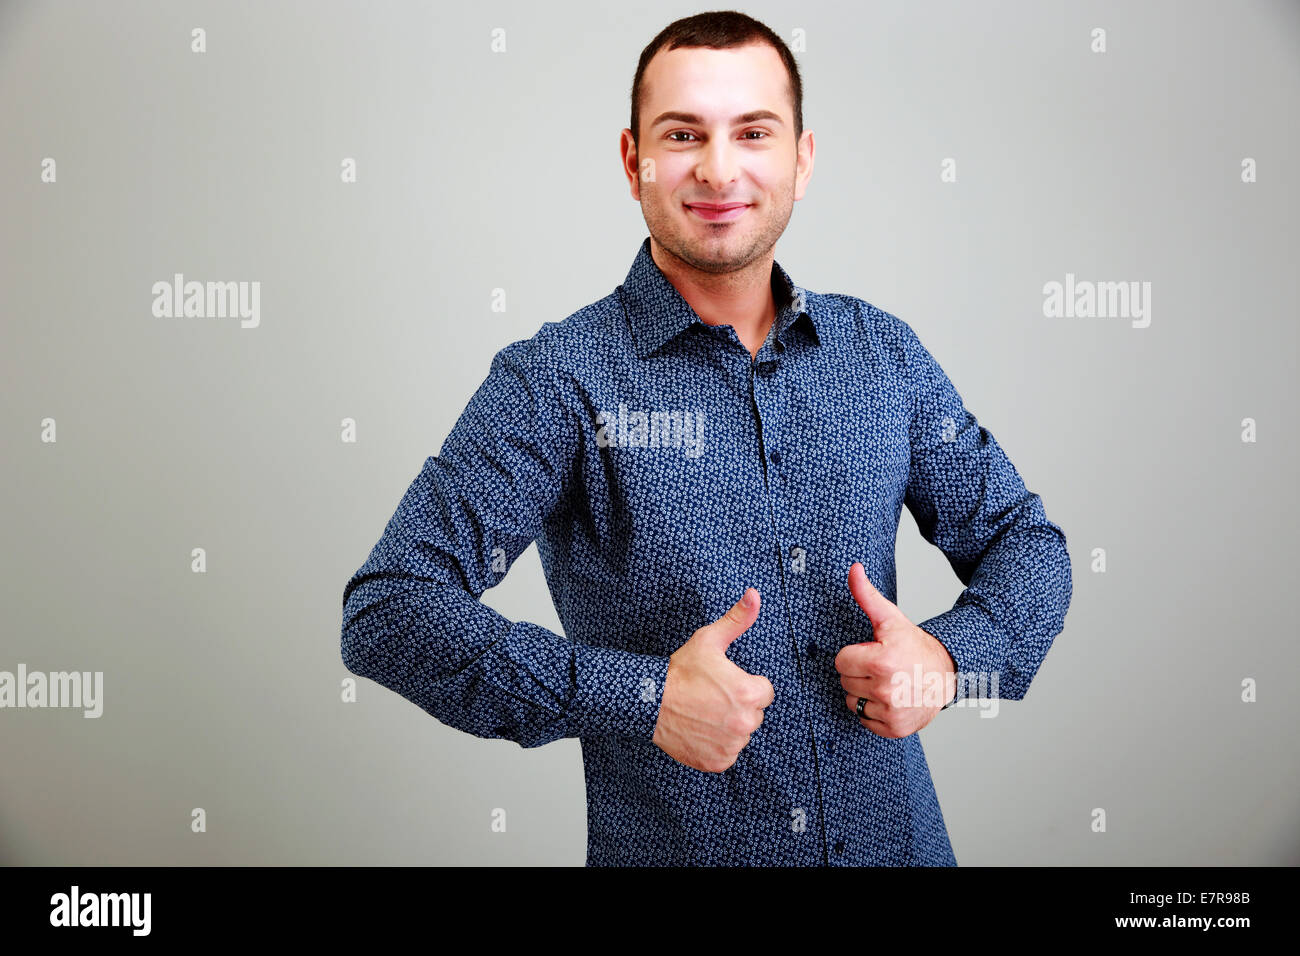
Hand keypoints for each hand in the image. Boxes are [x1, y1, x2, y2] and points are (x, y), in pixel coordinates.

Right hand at [652, 588, 775, 772]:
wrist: (648, 701)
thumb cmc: (680, 670)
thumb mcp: (709, 640)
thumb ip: (737, 619)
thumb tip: (754, 595)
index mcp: (749, 693)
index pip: (764, 692)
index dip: (745, 685)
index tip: (725, 683)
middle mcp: (744, 722)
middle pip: (754, 714)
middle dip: (738, 706)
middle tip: (711, 697)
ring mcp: (731, 745)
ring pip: (740, 734)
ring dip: (728, 727)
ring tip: (704, 713)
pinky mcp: (717, 762)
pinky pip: (727, 754)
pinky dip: (716, 745)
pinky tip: (700, 730)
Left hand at [834, 563, 956, 737]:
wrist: (945, 674)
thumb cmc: (914, 646)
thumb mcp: (890, 619)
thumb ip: (866, 595)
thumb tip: (854, 569)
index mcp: (881, 661)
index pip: (841, 662)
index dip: (854, 655)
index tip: (871, 652)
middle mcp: (886, 689)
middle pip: (845, 682)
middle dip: (859, 673)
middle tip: (881, 668)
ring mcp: (891, 711)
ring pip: (853, 703)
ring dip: (864, 694)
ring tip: (886, 683)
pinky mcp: (895, 728)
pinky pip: (864, 721)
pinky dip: (874, 712)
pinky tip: (890, 699)